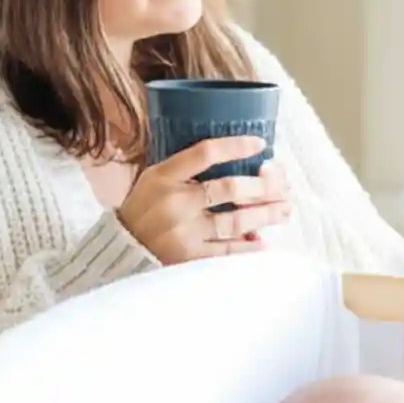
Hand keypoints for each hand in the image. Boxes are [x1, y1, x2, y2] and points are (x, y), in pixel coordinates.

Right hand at [118, 137, 291, 264]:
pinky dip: (249, 246)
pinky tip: (264, 241)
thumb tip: (232, 155)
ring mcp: (183, 232)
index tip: (261, 144)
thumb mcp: (154, 178)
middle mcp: (175, 202)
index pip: (205, 153)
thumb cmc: (142, 209)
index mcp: (164, 176)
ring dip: (266, 214)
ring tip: (285, 209)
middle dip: (264, 186)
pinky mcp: (188, 259)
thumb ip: (185, 167)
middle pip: (229, 189)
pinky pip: (227, 251)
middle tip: (284, 184)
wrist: (118, 250)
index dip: (236, 146)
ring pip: (235, 221)